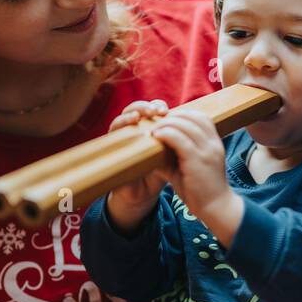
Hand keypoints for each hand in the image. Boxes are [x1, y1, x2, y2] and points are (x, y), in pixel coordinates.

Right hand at [106, 100, 169, 233]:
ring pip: (118, 121)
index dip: (155, 106)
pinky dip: (118, 130)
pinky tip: (128, 128)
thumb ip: (176, 140)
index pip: (148, 110)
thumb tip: (192, 124)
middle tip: (154, 110)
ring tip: (137, 116)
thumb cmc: (157, 172)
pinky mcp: (110, 152)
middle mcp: (131, 132)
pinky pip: (110, 138)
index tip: (164, 109)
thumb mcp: (169, 155)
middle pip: (132, 110)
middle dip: (142, 107)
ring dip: (127, 116)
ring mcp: (119, 141)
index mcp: (145, 129)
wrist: (142, 195)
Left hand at [148, 109, 244, 245]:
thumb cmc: (201, 190)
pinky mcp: (198, 160)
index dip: (182, 115)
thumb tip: (155, 143)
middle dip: (172, 116)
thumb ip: (178, 153)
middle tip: (156, 124)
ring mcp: (207, 150)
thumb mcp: (191, 166)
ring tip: (153, 131)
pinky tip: (156, 137)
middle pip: (192, 116)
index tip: (166, 122)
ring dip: (166, 124)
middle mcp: (213, 143)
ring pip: (184, 124)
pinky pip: (179, 138)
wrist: (216, 208)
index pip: (201, 117)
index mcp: (215, 143)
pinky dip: (165, 134)